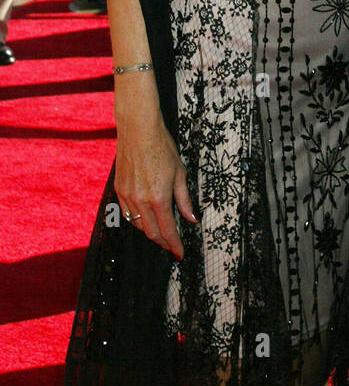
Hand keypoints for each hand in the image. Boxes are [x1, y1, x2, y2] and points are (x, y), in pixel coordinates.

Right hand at [114, 113, 196, 258]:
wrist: (138, 131)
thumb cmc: (162, 148)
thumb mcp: (180, 174)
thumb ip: (184, 200)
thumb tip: (191, 219)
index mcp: (159, 198)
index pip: (168, 231)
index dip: (174, 245)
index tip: (179, 254)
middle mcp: (141, 201)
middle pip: (151, 233)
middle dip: (163, 243)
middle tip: (171, 247)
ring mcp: (127, 196)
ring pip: (138, 225)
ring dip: (150, 232)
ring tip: (161, 233)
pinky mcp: (119, 189)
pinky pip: (128, 213)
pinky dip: (138, 220)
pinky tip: (146, 218)